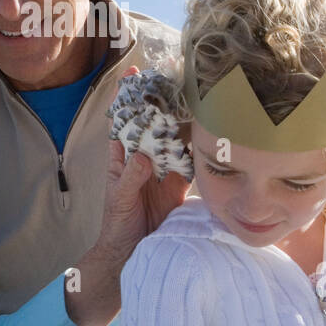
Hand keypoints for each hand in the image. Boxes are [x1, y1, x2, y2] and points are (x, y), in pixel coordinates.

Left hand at [99, 68, 189, 259]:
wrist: (133, 251)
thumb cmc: (118, 223)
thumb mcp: (120, 198)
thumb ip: (131, 177)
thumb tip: (144, 157)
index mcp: (123, 156)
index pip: (123, 121)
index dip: (128, 98)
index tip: (134, 74)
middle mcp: (144, 157)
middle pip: (153, 123)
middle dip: (161, 101)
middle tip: (173, 79)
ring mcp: (163, 168)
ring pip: (173, 138)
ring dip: (181, 120)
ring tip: (194, 97)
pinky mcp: (180, 182)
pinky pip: (191, 161)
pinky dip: (198, 147)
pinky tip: (207, 130)